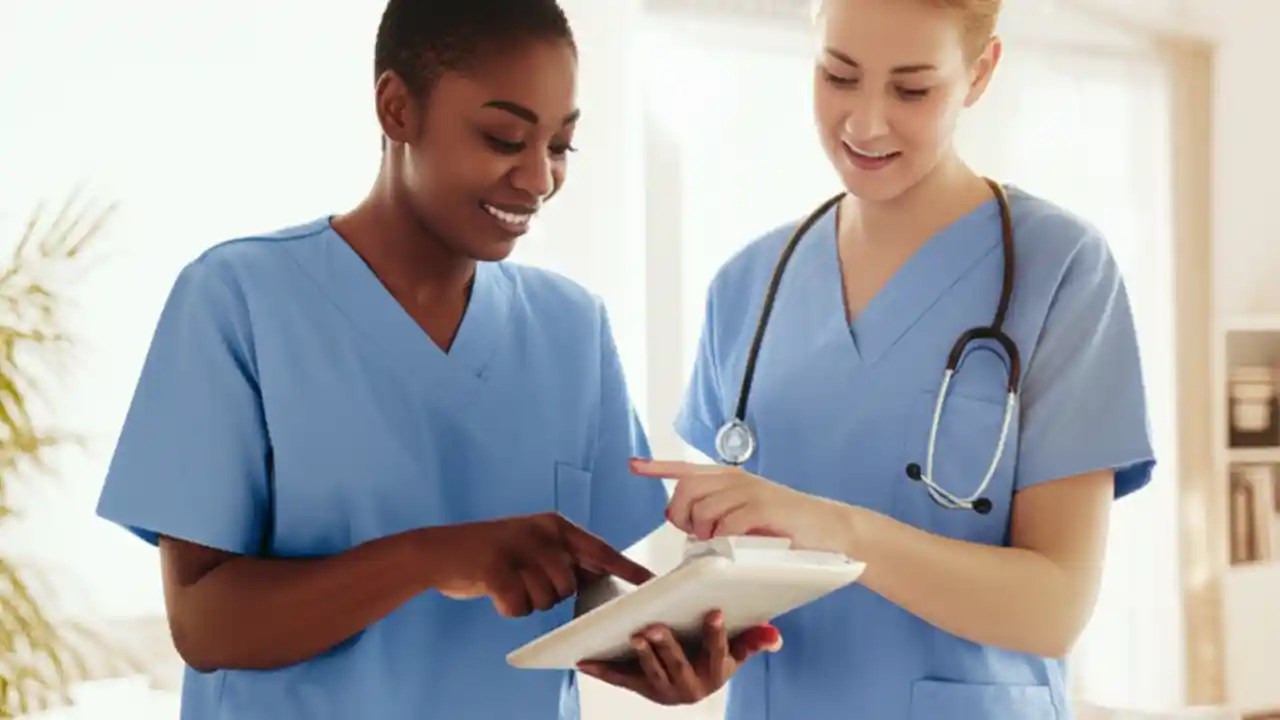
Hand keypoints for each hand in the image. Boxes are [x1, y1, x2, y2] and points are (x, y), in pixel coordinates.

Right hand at [424, 513, 653, 616]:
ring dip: (527, 599)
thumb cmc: (492, 553)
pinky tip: (495, 590)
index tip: (650, 581)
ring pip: (545, 599)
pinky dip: (508, 607)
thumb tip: (596, 576)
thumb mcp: (532, 545)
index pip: (599, 549)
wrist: (441, 551)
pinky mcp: (497, 570)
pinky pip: (519, 607)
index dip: (625, 568)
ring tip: (508, 581)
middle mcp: (541, 533)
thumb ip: (563, 557)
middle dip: (549, 592)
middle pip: (568, 584)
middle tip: (523, 578)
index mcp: (554, 525)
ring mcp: (519, 549)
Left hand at [576, 610, 780, 705]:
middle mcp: (691, 686)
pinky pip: (621, 680)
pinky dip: (603, 671)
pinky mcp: (642, 688)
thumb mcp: (736, 651)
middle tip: (656, 628)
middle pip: (679, 665)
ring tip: (634, 636)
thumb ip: (753, 640)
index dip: (716, 634)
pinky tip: (585, 660)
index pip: (718, 652)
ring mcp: (664, 690)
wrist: (692, 685)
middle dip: (668, 647)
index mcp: (716, 673)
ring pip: (652, 673)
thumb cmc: (713, 659)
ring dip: (642, 656)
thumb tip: (773, 634)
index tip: (713, 612)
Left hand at [630, 459, 850, 551]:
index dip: (657, 467)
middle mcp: (736, 479)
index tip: (633, 466)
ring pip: (703, 508)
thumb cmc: (785, 528)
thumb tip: (690, 531)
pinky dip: (722, 537)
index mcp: (729, 478)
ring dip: (702, 530)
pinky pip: (726, 522)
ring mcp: (750, 491)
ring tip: (718, 542)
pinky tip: (731, 544)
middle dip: (680, 514)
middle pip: (685, 490)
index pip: (686, 468)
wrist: (829, 529)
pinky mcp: (763, 507)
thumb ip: (718, 516)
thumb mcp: (746, 517)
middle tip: (694, 534)